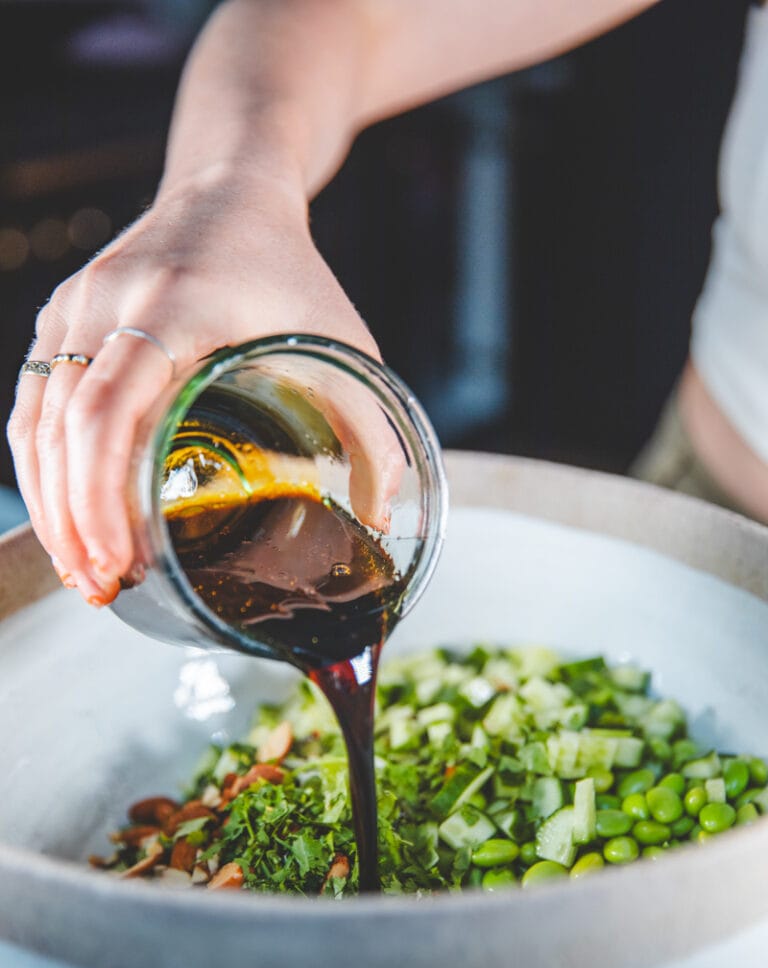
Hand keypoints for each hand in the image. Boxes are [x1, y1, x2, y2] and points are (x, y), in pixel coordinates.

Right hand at [7, 170, 400, 604]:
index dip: (101, 495)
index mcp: (175, 303)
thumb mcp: (344, 342)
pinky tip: (67, 518)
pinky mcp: (61, 316)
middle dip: (75, 520)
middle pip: (61, 426)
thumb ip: (369, 428)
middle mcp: (109, 300)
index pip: (108, 408)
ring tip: (84, 571)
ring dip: (53, 505)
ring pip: (36, 420)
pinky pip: (33, 403)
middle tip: (103, 588)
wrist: (228, 190)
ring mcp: (74, 304)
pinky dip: (43, 469)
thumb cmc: (291, 272)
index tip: (123, 562)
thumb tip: (381, 516)